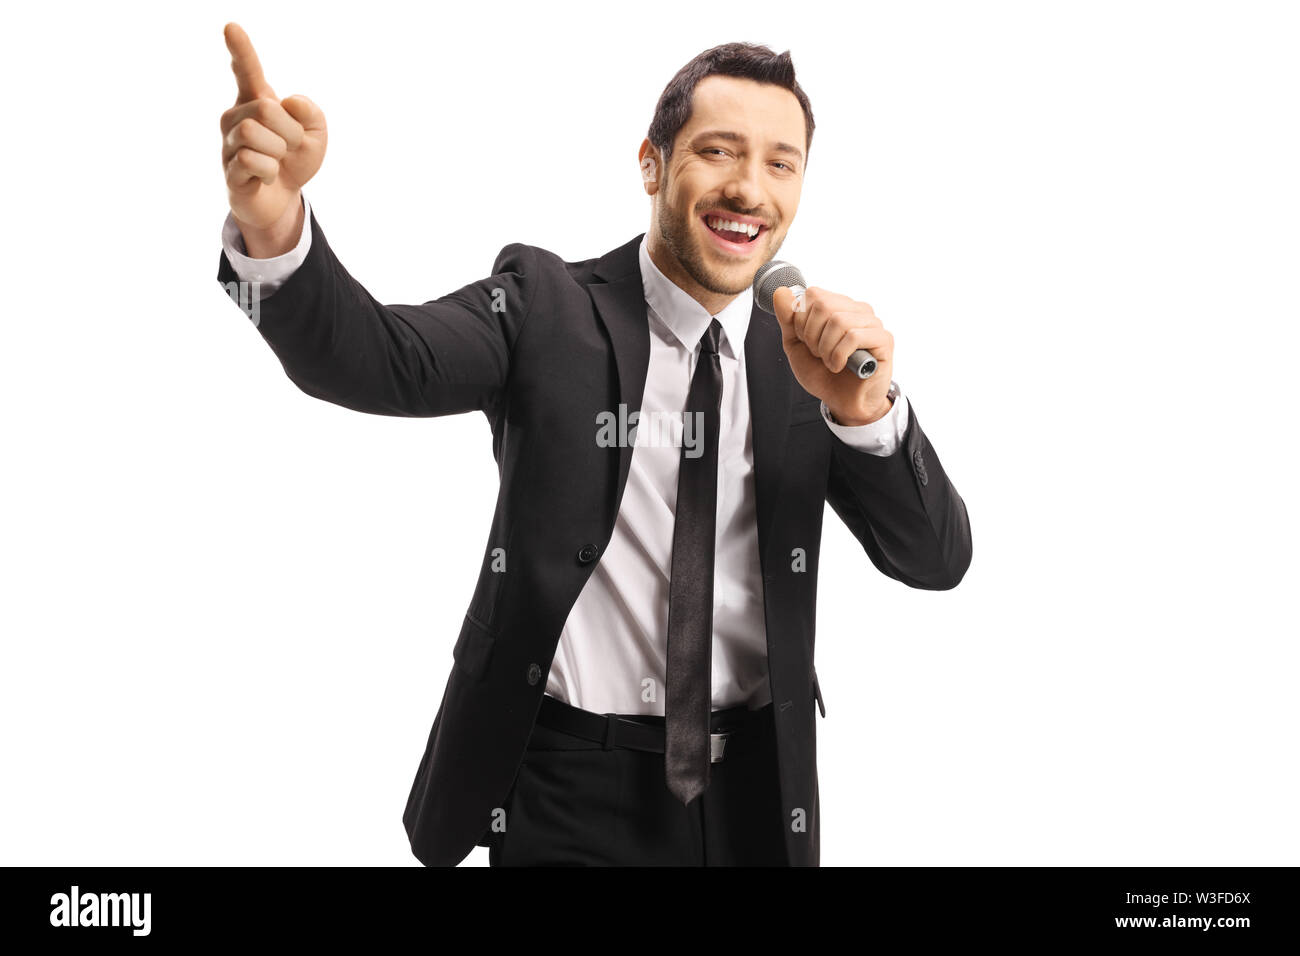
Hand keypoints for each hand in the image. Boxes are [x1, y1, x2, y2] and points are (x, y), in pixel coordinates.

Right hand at [219, 23, 326, 234]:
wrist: (284, 199)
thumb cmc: (295, 160)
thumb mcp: (316, 134)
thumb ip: (309, 112)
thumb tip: (288, 103)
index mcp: (257, 101)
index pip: (248, 71)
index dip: (241, 50)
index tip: (231, 27)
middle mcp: (236, 117)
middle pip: (264, 108)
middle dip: (288, 130)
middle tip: (289, 147)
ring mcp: (229, 143)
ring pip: (253, 133)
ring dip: (277, 151)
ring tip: (276, 161)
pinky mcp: (229, 170)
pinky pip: (251, 161)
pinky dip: (269, 171)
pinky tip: (266, 176)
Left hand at [771, 286, 894, 424]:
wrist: (843, 402)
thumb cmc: (823, 374)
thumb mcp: (796, 346)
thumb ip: (788, 319)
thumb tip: (781, 291)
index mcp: (837, 306)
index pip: (813, 294)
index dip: (802, 321)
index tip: (807, 342)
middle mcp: (857, 310)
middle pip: (823, 306)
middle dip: (812, 337)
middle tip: (818, 354)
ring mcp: (872, 323)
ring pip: (839, 321)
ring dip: (826, 349)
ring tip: (829, 362)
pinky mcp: (884, 339)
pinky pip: (855, 336)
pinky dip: (839, 355)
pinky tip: (840, 366)